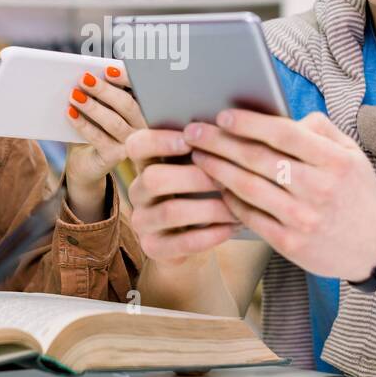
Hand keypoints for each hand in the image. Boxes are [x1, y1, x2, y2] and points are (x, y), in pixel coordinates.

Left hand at [63, 65, 145, 221]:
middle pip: (128, 105)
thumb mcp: (99, 108)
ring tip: (74, 95)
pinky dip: (83, 124)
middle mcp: (141, 127)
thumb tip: (87, 75)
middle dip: (105, 90)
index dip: (127, 78)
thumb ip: (99, 93)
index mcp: (141, 109)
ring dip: (92, 107)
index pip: (140, 90)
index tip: (108, 70)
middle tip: (85, 78)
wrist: (85, 163)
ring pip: (114, 122)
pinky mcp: (116, 156)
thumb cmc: (94, 129)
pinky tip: (70, 113)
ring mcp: (131, 143)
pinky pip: (99, 138)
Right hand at [126, 127, 240, 261]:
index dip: (159, 140)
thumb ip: (206, 150)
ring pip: (170, 211)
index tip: (189, 140)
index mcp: (146, 163)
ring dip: (210, 208)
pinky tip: (232, 227)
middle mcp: (138, 191)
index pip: (137, 145)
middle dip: (194, 177)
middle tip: (227, 179)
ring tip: (238, 207)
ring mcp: (142, 221)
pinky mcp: (153, 247)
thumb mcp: (199, 169)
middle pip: (153, 178)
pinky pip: (182, 242)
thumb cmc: (203, 193)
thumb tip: (231, 128)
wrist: (196, 238)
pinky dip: (211, 234)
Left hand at [184, 109, 375, 279]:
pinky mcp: (291, 244)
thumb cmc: (358, 193)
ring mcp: (303, 218)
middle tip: (194, 132)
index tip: (222, 115)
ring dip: (217, 169)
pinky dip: (230, 200)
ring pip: (248, 187)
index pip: (283, 134)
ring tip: (198, 156)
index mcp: (335, 161)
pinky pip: (250, 216)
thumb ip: (318, 130)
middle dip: (219, 142)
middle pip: (257, 159)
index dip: (247, 123)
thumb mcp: (351, 154)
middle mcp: (319, 189)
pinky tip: (218, 187)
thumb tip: (278, 118)